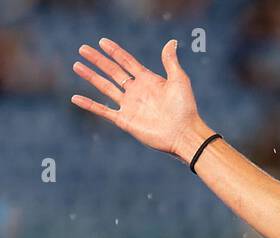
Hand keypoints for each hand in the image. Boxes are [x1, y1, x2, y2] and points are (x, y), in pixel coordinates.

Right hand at [71, 38, 211, 162]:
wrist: (184, 134)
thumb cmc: (185, 108)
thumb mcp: (179, 80)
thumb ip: (171, 61)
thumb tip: (171, 41)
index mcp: (148, 80)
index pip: (127, 62)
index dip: (115, 52)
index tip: (102, 41)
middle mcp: (137, 91)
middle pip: (112, 71)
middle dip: (98, 60)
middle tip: (82, 48)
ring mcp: (129, 106)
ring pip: (105, 87)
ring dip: (91, 76)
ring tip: (76, 65)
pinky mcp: (125, 120)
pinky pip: (103, 111)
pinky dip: (89, 104)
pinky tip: (75, 98)